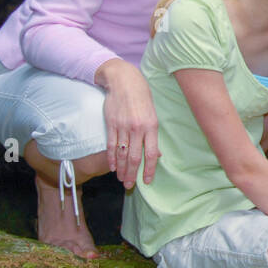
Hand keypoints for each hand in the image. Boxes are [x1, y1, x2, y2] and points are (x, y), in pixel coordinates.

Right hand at [97, 59, 160, 188]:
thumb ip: (153, 136)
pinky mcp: (111, 124)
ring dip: (121, 169)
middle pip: (134, 157)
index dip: (149, 170)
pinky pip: (111, 145)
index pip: (151, 154)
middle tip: (129, 186)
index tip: (147, 181)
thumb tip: (156, 155)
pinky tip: (112, 166)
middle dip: (132, 174)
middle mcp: (138, 129)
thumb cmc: (142, 98)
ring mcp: (123, 127)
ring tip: (120, 179)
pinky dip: (111, 158)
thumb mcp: (153, 115)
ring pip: (121, 153)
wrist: (124, 81)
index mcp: (152, 127)